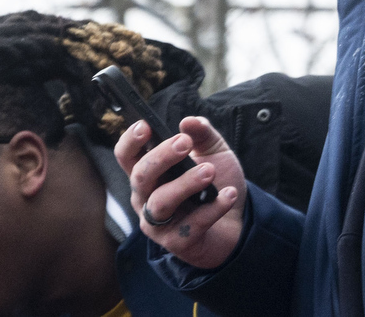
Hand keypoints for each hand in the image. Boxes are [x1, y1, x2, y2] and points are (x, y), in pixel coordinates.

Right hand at [113, 115, 247, 268]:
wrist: (237, 222)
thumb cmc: (215, 184)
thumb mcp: (213, 152)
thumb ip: (202, 134)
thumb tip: (188, 121)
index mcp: (150, 174)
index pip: (127, 157)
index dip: (130, 141)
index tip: (145, 125)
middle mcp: (146, 198)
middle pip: (140, 176)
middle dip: (161, 157)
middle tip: (185, 142)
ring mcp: (159, 223)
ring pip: (161, 202)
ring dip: (185, 184)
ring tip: (210, 171)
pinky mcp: (178, 243)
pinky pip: (192, 225)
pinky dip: (213, 208)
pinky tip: (228, 194)